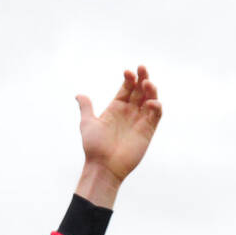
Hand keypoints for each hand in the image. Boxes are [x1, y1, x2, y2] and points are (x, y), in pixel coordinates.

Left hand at [75, 66, 161, 206]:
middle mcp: (129, 112)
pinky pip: (156, 115)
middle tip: (142, 68)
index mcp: (116, 108)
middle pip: (140, 90)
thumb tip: (79, 95)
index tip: (127, 73)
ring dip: (151, 89)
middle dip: (142, 77)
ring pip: (150, 99)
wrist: (103, 166)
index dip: (129, 78)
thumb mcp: (88, 123)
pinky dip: (156, 106)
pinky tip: (150, 103)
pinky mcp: (148, 131)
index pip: (127, 88)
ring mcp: (139, 121)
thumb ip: (86, 108)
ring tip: (147, 83)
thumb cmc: (94, 147)